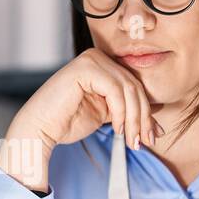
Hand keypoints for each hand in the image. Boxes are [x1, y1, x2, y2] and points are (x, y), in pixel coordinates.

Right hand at [0, 48, 163, 190]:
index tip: (151, 136)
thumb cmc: (67, 123)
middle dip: (143, 117)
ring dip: (134, 118)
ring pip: (128, 88)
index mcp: (104, 65)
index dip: (146, 112)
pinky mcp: (85, 68)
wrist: (40, 129)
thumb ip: (128, 114)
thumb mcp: (107, 116)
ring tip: (132, 140)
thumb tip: (157, 127)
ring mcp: (91, 59)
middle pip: (134, 86)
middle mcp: (98, 57)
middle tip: (145, 141)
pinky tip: (117, 129)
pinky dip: (121, 112)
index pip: (135, 86)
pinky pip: (114, 89)